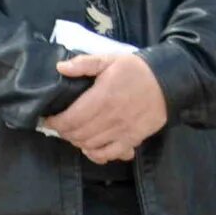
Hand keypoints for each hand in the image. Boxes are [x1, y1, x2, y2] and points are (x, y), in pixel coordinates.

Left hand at [46, 53, 170, 164]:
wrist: (167, 81)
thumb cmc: (134, 70)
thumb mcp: (108, 60)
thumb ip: (83, 64)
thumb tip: (60, 68)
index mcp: (102, 98)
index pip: (71, 119)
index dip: (55, 122)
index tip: (48, 119)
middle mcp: (111, 118)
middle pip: (79, 134)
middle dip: (64, 132)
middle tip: (59, 126)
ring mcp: (123, 131)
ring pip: (92, 145)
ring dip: (77, 142)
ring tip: (72, 134)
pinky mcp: (134, 138)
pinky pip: (112, 154)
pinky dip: (98, 155)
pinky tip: (90, 148)